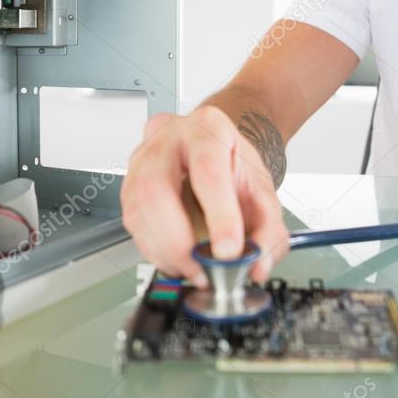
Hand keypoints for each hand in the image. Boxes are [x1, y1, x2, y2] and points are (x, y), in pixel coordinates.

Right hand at [120, 105, 289, 286]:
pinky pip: (131, 222)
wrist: (216, 150)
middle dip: (178, 240)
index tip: (229, 250)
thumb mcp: (262, 191)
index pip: (208, 171)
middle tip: (200, 268)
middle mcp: (168, 137)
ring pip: (138, 208)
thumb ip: (269, 229)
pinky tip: (174, 259)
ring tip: (191, 269)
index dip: (219, 215)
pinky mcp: (129, 183)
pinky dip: (153, 250)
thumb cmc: (233, 164)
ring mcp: (143, 158)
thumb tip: (259, 265)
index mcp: (209, 128)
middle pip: (157, 188)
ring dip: (164, 251)